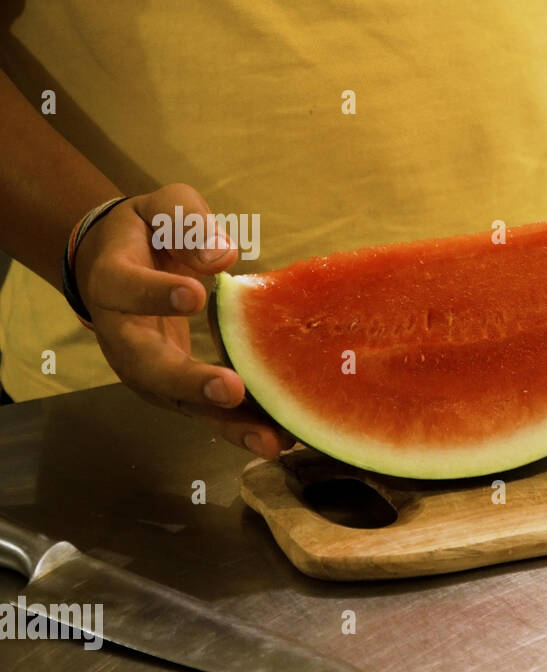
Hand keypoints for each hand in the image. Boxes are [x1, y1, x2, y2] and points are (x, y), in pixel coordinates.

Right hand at [73, 183, 294, 458]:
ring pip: (182, 404)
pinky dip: (244, 426)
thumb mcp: (162, 208)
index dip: (157, 292)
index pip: (128, 289)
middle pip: (149, 367)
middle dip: (190, 382)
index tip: (194, 292)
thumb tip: (222, 255)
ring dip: (227, 425)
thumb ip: (187, 221)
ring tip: (272, 441)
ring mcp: (150, 371)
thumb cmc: (147, 232)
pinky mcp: (179, 391)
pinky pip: (209, 413)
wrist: (116, 265)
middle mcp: (123, 338)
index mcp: (113, 283)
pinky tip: (287, 435)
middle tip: (230, 390)